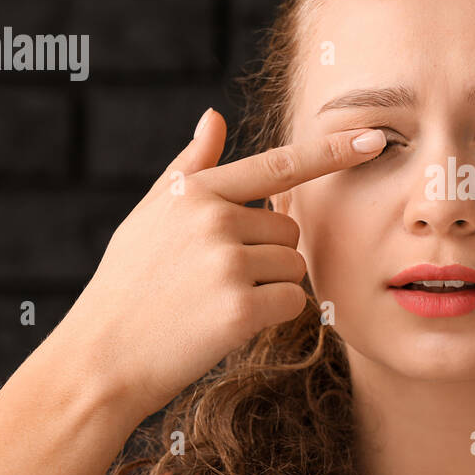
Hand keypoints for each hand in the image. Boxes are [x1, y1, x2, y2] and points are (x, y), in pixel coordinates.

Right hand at [47, 108, 385, 422]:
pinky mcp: (240, 308)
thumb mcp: (150, 217)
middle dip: (270, 253)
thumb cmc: (128, 286)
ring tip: (216, 301)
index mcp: (195, 193)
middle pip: (291, 228)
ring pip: (294, 266)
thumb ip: (190, 167)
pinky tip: (230, 323)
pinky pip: (294, 301)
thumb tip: (214, 117)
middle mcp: (214, 220)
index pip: (278, 165)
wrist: (101, 358)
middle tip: (218, 279)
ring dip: (271, 286)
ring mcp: (227, 263)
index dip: (330, 152)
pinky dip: (274, 315)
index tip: (374, 139)